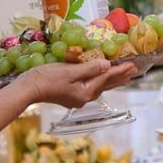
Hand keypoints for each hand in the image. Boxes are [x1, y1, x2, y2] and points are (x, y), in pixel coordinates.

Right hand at [22, 59, 140, 108]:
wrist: (28, 89)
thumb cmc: (47, 78)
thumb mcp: (69, 71)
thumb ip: (89, 68)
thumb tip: (107, 65)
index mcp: (86, 92)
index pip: (107, 77)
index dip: (120, 69)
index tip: (133, 63)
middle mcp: (85, 98)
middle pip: (107, 85)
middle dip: (120, 76)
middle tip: (134, 70)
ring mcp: (78, 98)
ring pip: (100, 87)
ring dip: (112, 80)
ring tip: (123, 75)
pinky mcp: (71, 96)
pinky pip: (92, 87)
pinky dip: (100, 81)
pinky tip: (101, 80)